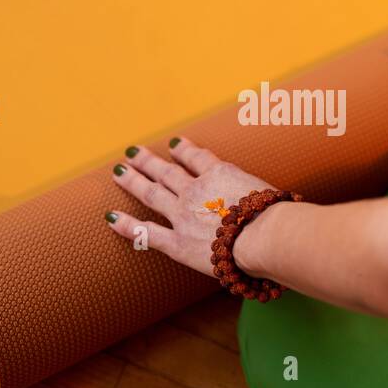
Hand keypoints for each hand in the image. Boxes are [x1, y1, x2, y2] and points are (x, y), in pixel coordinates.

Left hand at [105, 137, 277, 275]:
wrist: (266, 236)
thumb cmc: (277, 216)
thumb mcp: (268, 192)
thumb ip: (256, 193)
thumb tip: (262, 199)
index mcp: (220, 174)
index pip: (197, 158)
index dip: (184, 149)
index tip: (174, 144)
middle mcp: (197, 190)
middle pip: (167, 171)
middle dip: (149, 161)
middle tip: (132, 152)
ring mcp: (183, 215)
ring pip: (152, 193)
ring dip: (134, 180)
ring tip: (119, 170)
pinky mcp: (177, 242)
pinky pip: (147, 233)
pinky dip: (127, 225)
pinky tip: (111, 217)